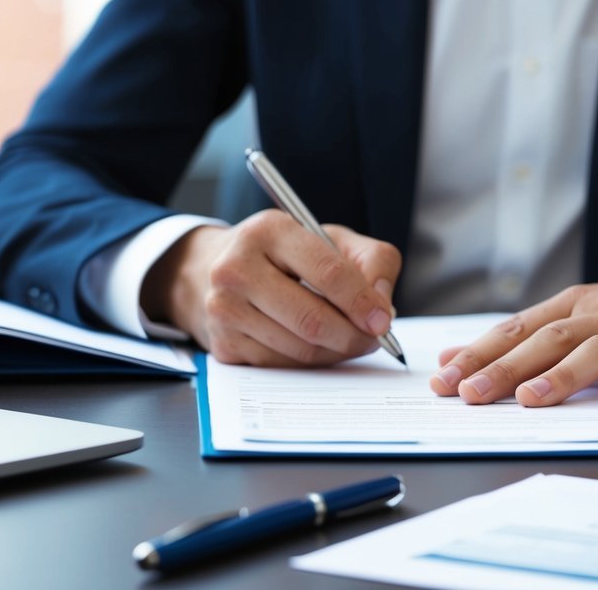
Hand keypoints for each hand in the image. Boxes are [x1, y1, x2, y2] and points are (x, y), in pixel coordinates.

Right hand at [141, 210, 399, 366]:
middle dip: (353, 336)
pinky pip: (282, 366)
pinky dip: (309, 363)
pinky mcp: (222, 344)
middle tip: (372, 339)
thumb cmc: (283, 256)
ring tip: (346, 339)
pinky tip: (316, 346)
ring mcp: (224, 309)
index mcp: (269, 231)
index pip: (327, 272)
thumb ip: (372, 261)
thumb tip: (382, 307)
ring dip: (334, 352)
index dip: (362, 301)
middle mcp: (237, 268)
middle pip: (312, 319)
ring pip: (299, 349)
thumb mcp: (329, 240)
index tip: (383, 320)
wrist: (215, 271)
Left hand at [428, 246, 597, 406]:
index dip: (477, 354)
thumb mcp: (580, 312)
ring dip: (561, 376)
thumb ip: (521, 336)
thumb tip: (454, 356)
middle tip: (470, 394)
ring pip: (595, 351)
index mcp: (572, 307)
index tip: (443, 379)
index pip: (515, 330)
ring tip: (530, 400)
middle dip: (504, 368)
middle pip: (546, 340)